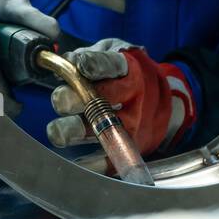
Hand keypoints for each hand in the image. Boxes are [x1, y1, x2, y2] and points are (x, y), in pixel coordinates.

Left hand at [46, 39, 195, 155]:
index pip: (112, 65)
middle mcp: (135, 97)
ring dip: (75, 131)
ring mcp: (134, 123)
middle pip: (104, 99)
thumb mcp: (113, 55)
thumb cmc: (125, 74)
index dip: (95, 65)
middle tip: (59, 100)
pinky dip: (89, 163)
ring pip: (103, 130)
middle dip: (77, 100)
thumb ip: (91, 57)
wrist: (162, 101)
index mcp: (130, 70)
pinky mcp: (132, 146)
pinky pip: (109, 159)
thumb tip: (67, 61)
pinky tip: (72, 162)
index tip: (78, 65)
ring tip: (56, 133)